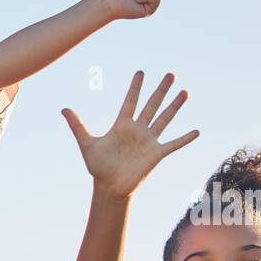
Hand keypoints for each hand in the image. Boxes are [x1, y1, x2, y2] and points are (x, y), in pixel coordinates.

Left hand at [62, 71, 198, 196]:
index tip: (141, 72)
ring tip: (184, 92)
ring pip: (164, 119)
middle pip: (152, 105)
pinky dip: (185, 138)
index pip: (130, 101)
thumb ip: (77, 125)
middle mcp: (137, 130)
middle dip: (160, 90)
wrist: (109, 187)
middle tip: (170, 74)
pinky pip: (173, 144)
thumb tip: (63, 108)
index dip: (135, 87)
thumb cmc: (98, 167)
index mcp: (122, 125)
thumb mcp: (87, 144)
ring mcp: (148, 141)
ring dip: (175, 106)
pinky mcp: (156, 154)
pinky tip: (196, 131)